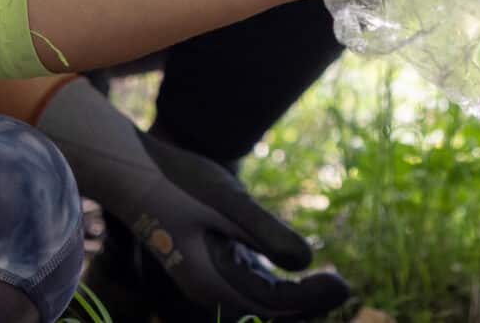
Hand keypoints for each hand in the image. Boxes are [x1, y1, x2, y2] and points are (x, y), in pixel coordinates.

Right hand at [38, 79, 349, 317]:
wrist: (134, 171)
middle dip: (307, 305)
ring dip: (294, 298)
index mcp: (215, 282)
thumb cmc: (178, 182)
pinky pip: (250, 285)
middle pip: (269, 313)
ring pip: (260, 302)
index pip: (276, 307)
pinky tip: (297, 271)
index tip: (345, 283)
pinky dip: (277, 286)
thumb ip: (266, 232)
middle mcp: (212, 289)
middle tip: (343, 285)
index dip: (313, 299)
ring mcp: (210, 278)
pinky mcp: (210, 263)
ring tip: (329, 282)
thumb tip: (306, 261)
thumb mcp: (228, 202)